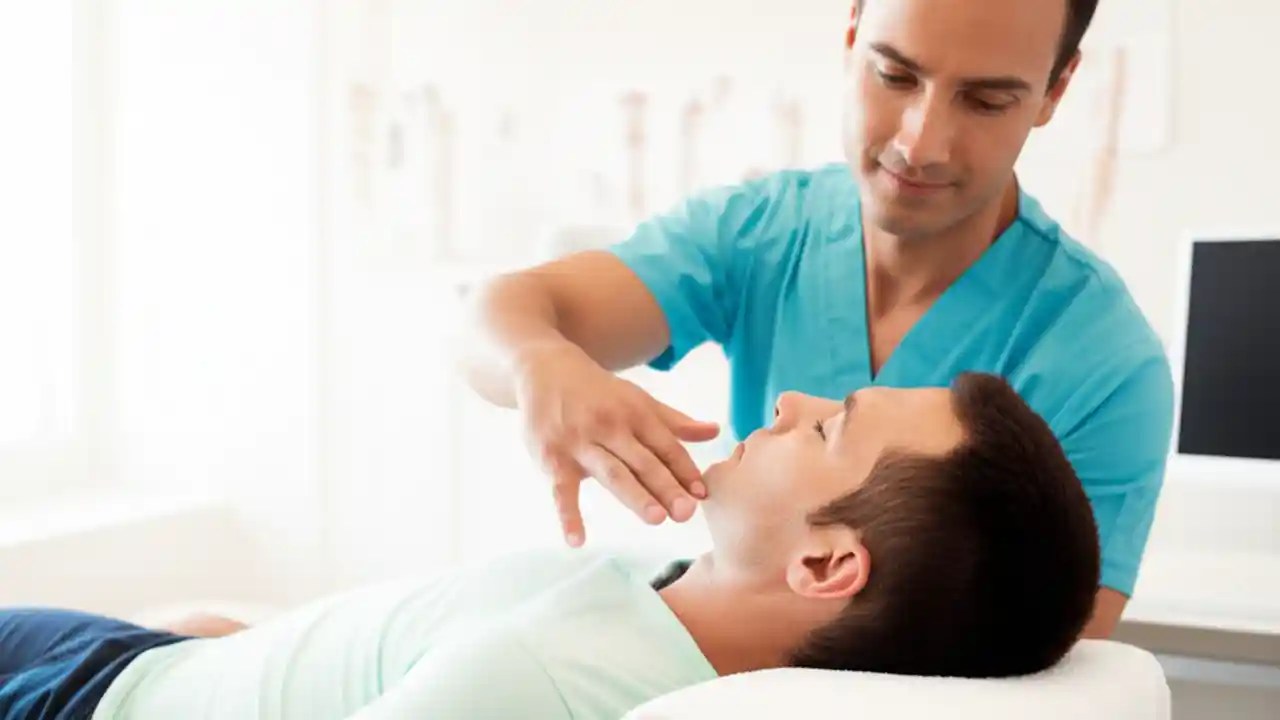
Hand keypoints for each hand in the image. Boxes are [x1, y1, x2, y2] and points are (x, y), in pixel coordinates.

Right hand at [513, 342, 719, 546]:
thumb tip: (715, 432)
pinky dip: (568, 515)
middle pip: (643, 461)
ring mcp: (580, 443)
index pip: (665, 446)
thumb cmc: (598, 391)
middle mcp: (610, 427)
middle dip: (666, 486)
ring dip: (634, 495)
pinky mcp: (553, 458)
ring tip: (656, 518)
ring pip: (612, 472)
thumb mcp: (637, 400)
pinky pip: (561, 490)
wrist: (544, 369)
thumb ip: (674, 422)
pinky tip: (577, 541)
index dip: (685, 469)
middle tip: (686, 512)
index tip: (702, 494)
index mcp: (635, 413)